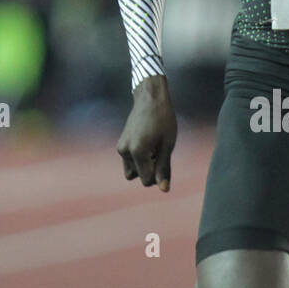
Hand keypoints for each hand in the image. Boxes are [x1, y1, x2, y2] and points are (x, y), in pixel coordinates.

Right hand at [117, 74, 176, 189]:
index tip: (165, 157)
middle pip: (138, 177)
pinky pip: (130, 161)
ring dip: (144, 165)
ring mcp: (121, 148)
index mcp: (137, 152)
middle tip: (159, 150)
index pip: (147, 180)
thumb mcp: (167, 145)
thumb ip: (164, 168)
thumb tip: (164, 190)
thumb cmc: (163, 120)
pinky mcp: (121, 144)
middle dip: (150, 170)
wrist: (150, 98)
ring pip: (132, 170)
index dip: (159, 174)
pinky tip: (148, 143)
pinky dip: (139, 158)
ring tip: (154, 147)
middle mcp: (125, 151)